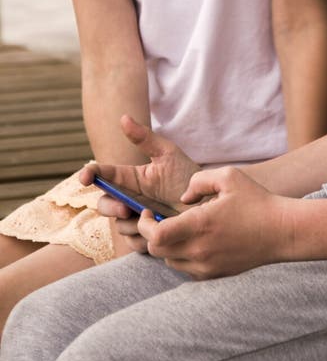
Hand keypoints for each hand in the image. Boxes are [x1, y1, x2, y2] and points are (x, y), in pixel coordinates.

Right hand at [79, 115, 199, 249]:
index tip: (85, 177)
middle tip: (125, 208)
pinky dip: (144, 239)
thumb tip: (123, 117)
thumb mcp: (168, 154)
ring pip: (119, 226)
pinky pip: (133, 243)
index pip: (103, 175)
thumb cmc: (187, 175)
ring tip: (156, 217)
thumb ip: (145, 137)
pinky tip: (161, 231)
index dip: (90, 174)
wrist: (207, 203)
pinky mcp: (145, 238)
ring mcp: (135, 219)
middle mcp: (128, 199)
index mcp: (131, 178)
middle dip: (110, 207)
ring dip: (133, 224)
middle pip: (104, 204)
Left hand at [137, 166, 294, 278]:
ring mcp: (207, 266)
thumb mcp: (229, 176)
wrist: (281, 231)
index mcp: (200, 225)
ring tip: (178, 228)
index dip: (144, 224)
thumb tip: (184, 198)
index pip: (155, 235)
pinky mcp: (214, 275)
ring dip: (166, 245)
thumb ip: (198, 180)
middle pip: (157, 250)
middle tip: (158, 219)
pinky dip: (181, 255)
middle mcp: (200, 250)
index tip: (148, 212)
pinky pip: (185, 269)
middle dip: (151, 234)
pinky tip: (194, 240)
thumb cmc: (256, 201)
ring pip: (169, 261)